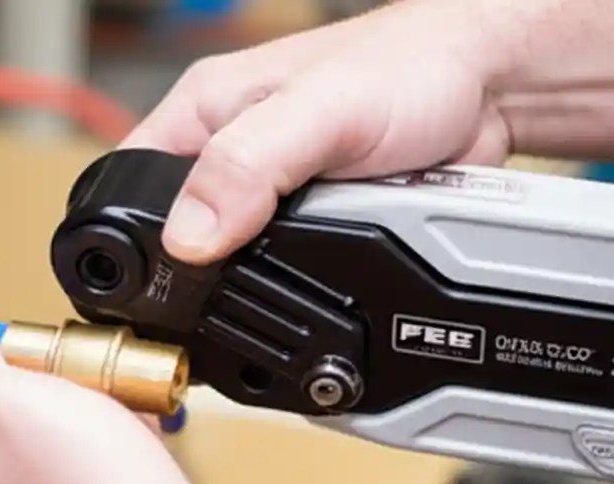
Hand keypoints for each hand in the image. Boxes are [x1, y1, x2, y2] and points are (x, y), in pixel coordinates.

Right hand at [120, 0, 518, 264]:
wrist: (487, 89)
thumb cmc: (406, 68)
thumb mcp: (319, 111)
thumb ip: (249, 165)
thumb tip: (189, 237)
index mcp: (201, 114)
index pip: (128, 187)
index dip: (126, 240)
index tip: (149, 287)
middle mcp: (225, 153)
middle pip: (176, 240)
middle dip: (199, 273)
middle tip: (236, 283)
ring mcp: (268, 194)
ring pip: (231, 265)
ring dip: (256, 281)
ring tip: (289, 270)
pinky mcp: (309, 225)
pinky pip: (283, 272)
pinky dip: (299, 282)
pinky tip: (318, 275)